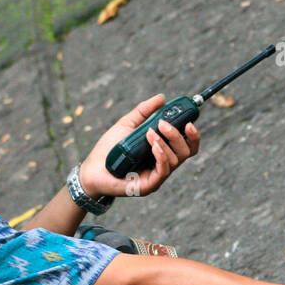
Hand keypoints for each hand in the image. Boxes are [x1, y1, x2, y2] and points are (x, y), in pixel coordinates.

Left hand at [78, 93, 199, 198]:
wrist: (92, 168)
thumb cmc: (109, 148)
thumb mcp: (127, 124)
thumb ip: (144, 111)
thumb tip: (162, 98)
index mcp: (163, 152)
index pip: (187, 145)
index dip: (193, 135)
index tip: (189, 121)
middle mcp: (163, 165)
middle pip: (186, 152)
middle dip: (178, 136)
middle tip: (164, 124)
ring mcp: (157, 177)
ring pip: (176, 160)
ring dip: (165, 143)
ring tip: (149, 133)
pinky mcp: (149, 186)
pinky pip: (164, 171)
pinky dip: (162, 156)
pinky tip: (154, 146)